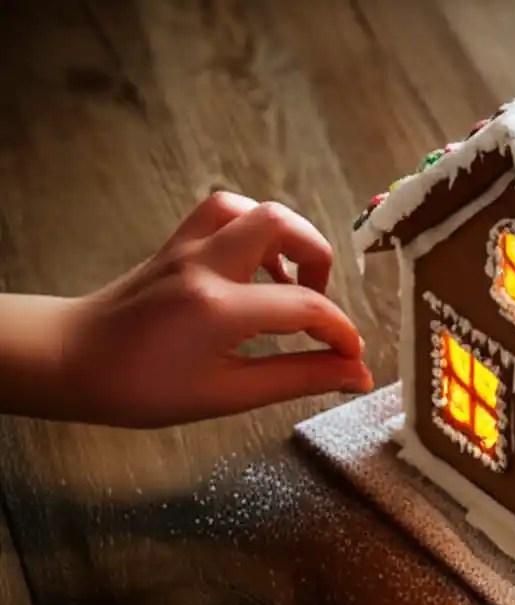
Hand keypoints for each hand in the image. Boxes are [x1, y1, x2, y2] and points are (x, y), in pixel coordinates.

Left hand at [17, 192, 371, 426]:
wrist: (70, 362)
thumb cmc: (141, 388)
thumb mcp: (227, 395)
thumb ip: (297, 379)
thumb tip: (354, 374)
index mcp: (218, 308)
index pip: (305, 306)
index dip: (341, 331)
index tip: (353, 356)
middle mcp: (204, 265)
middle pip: (282, 224)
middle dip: (318, 258)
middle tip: (317, 303)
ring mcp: (186, 247)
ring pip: (252, 209)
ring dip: (285, 238)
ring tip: (288, 281)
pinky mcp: (176, 243)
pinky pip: (225, 213)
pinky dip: (253, 232)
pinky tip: (256, 270)